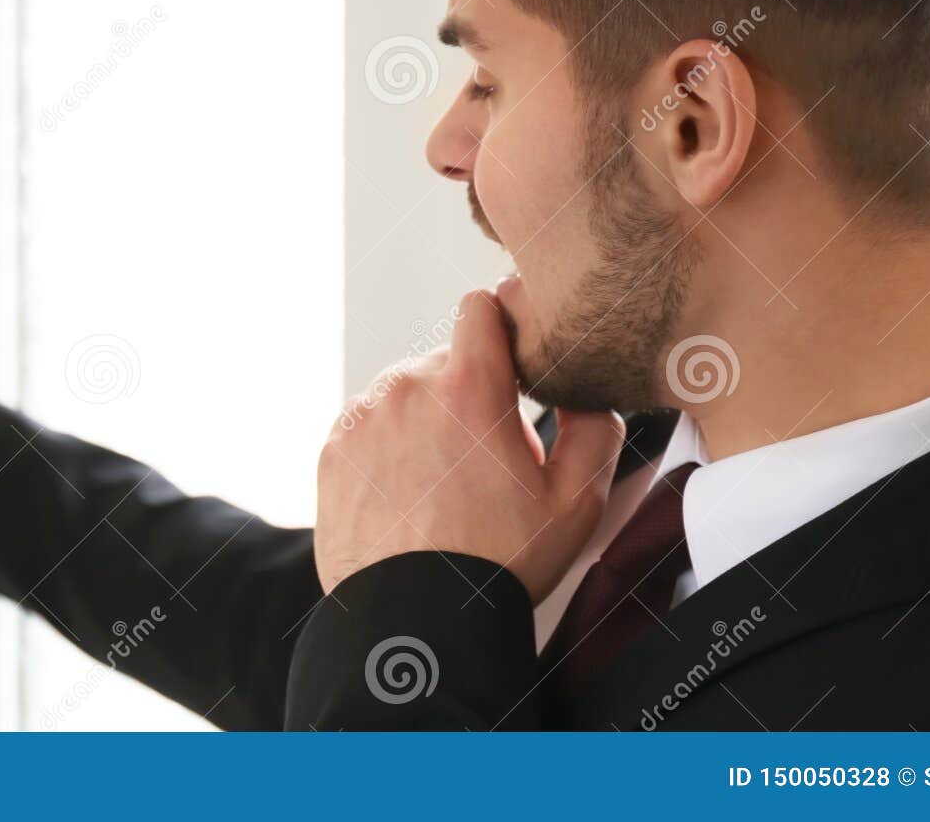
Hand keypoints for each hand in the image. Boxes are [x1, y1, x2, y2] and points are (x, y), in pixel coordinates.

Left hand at [314, 287, 624, 599]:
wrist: (414, 623)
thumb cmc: (496, 564)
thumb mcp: (577, 501)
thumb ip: (595, 428)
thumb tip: (587, 394)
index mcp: (466, 388)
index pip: (481, 306)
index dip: (503, 326)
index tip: (514, 361)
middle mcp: (405, 389)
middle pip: (445, 361)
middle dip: (469, 394)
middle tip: (487, 458)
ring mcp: (361, 418)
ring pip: (405, 394)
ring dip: (427, 420)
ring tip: (446, 485)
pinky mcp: (334, 449)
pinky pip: (370, 426)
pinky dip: (390, 447)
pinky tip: (410, 494)